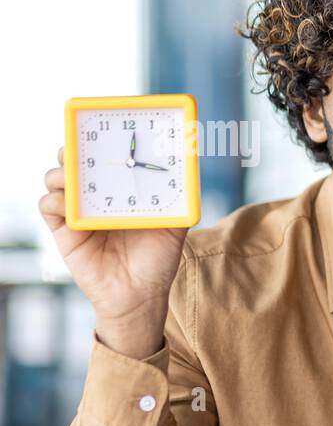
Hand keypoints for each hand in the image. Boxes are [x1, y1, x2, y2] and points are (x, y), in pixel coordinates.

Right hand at [39, 147, 188, 357]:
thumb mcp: (174, 228)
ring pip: (55, 180)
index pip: (104, 159)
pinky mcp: (64, 231)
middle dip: (71, 149)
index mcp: (119, 191)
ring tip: (71, 175)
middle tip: (78, 147)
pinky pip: (47, 207)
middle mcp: (95, 197)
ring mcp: (77, 213)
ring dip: (59, 172)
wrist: (140, 296)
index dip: (98, 142)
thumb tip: (191, 174)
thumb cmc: (157, 260)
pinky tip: (67, 202)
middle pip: (74, 163)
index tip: (101, 129)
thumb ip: (179, 204)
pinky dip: (53, 200)